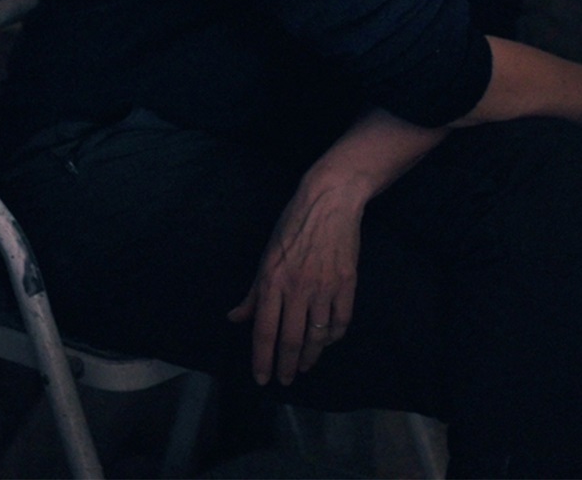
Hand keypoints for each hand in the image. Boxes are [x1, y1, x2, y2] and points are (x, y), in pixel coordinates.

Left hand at [226, 176, 364, 385]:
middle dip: (286, 365)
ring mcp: (324, 288)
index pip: (264, 331)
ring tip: (304, 367)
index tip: (262, 378)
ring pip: (317, 336)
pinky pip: (340, 321)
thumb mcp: (266, 257)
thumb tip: (235, 319)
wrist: (330, 202)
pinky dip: (333, 337)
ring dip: (310, 357)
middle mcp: (297, 289)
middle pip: (291, 339)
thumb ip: (252, 293)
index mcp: (272, 282)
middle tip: (285, 380)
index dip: (262, 359)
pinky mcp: (346, 284)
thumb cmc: (292, 226)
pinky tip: (327, 342)